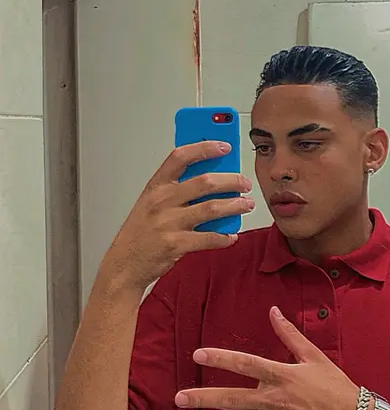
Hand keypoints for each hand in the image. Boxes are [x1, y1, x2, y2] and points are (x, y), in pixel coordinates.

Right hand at [106, 141, 253, 289]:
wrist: (124, 263)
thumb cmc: (141, 231)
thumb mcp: (152, 202)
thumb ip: (177, 189)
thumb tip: (212, 179)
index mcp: (156, 186)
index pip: (181, 156)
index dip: (205, 148)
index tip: (224, 146)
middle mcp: (162, 201)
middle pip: (205, 182)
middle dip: (231, 180)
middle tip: (244, 183)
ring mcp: (168, 222)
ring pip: (212, 208)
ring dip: (235, 206)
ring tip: (246, 205)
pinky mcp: (175, 244)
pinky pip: (209, 237)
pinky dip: (225, 236)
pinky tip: (232, 235)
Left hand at [175, 307, 359, 409]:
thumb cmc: (335, 387)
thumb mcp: (314, 356)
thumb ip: (289, 335)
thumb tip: (273, 311)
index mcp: (282, 376)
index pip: (244, 364)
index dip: (220, 358)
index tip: (198, 355)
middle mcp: (274, 400)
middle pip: (230, 398)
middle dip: (201, 399)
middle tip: (179, 398)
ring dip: (247, 404)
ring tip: (272, 399)